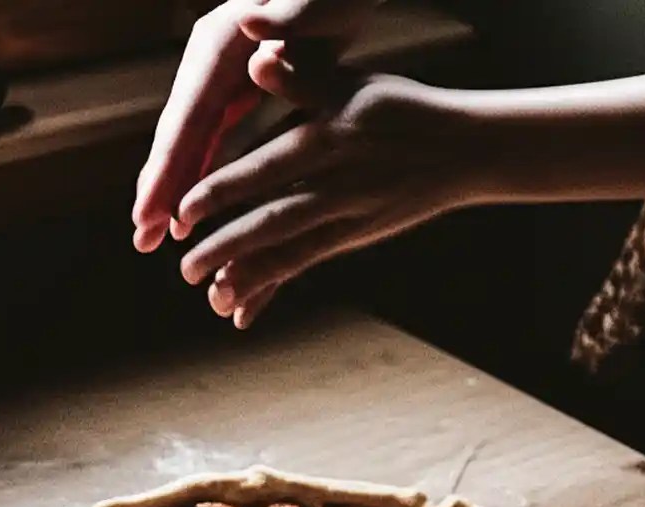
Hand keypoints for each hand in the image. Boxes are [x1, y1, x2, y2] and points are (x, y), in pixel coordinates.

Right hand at [131, 0, 376, 253]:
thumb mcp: (314, 7)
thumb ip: (287, 19)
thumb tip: (253, 28)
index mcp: (221, 45)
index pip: (188, 116)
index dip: (170, 169)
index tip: (151, 213)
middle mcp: (208, 61)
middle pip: (178, 131)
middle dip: (160, 187)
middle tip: (143, 239)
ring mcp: (215, 74)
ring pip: (187, 139)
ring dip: (171, 186)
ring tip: (153, 236)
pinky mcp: (231, 86)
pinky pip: (207, 137)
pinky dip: (195, 171)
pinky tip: (188, 209)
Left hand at [176, 71, 479, 328]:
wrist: (462, 150)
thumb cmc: (398, 107)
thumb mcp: (348, 84)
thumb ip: (299, 78)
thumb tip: (257, 58)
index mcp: (324, 141)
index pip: (264, 170)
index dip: (221, 193)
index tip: (183, 212)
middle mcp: (334, 185)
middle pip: (274, 222)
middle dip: (228, 247)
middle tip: (186, 269)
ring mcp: (345, 216)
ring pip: (290, 251)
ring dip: (248, 278)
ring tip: (209, 297)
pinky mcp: (350, 237)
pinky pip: (304, 264)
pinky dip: (270, 286)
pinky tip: (240, 310)